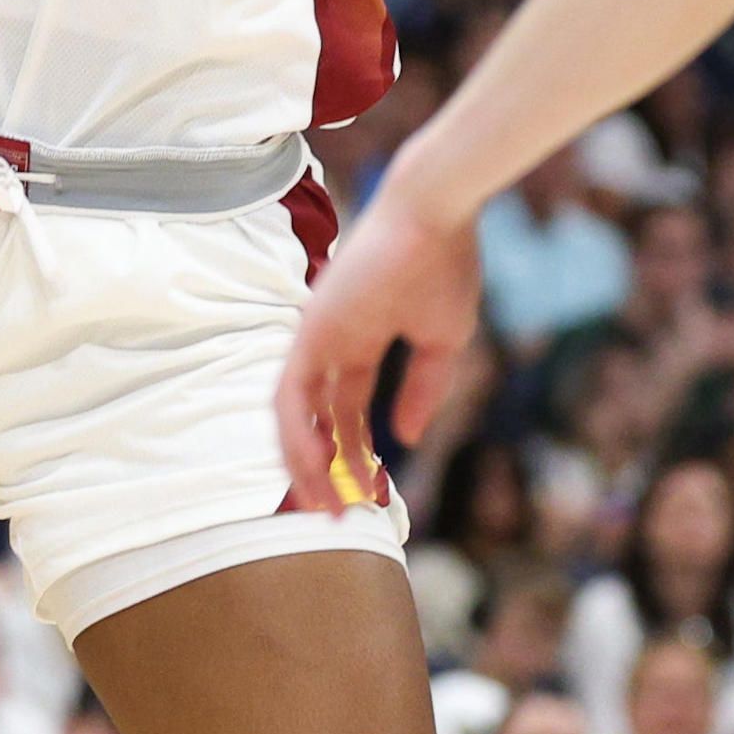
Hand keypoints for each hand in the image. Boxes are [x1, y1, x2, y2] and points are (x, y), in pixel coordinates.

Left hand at [274, 173, 478, 513]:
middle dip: (324, 469)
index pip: (346, 409)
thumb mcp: (441, 342)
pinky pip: (290, 394)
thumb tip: (406, 438)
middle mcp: (331, 344)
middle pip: (315, 419)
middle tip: (337, 515)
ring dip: (303, 463)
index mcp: (360, 342)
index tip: (369, 493)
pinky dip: (295, 435)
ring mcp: (317, 337)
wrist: (434, 219)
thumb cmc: (443, 268)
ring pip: (295, 415)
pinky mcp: (311, 331)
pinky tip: (312, 470)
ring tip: (321, 508)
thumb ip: (421, 390)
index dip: (355, 452)